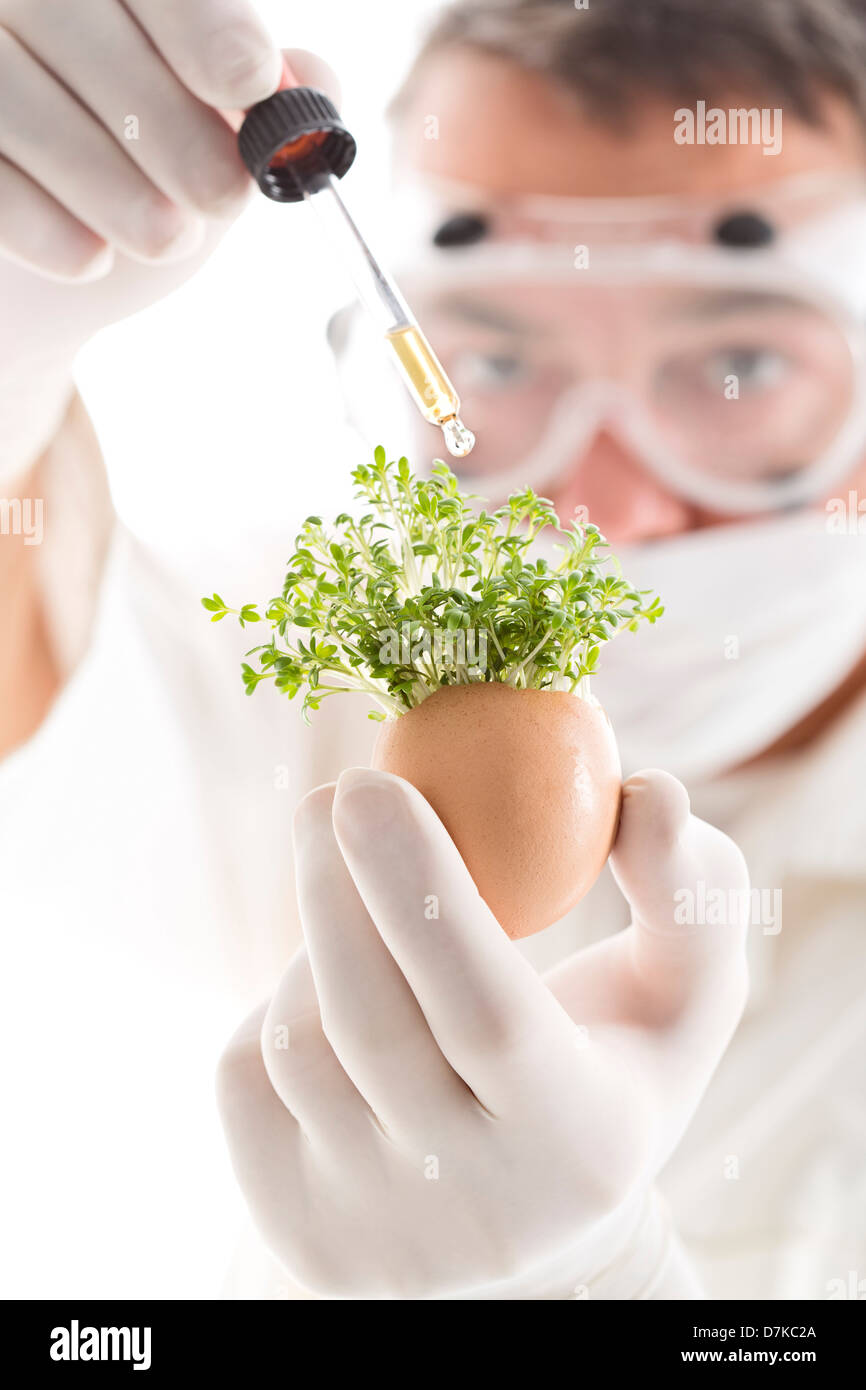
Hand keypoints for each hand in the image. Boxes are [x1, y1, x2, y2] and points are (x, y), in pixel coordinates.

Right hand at [0, 2, 337, 479]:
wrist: (57, 258)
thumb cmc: (147, 178)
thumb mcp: (217, 137)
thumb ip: (264, 98)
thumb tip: (314, 79)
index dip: (200, 19)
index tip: (250, 83)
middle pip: (71, 13)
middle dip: (164, 116)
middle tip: (222, 197)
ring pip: (16, 94)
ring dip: (109, 181)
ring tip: (167, 239)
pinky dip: (41, 224)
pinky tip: (89, 261)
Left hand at [217, 767, 748, 1298]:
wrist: (536, 1225)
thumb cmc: (615, 1066)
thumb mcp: (687, 986)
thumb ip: (690, 887)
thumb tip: (648, 791)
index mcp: (584, 1145)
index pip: (488, 1012)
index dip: (419, 888)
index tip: (371, 782)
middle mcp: (478, 1212)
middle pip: (372, 1024)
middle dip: (333, 884)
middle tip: (334, 795)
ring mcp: (381, 1241)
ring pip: (297, 1045)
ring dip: (313, 941)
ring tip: (354, 906)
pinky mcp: (303, 1240)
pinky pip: (243, 1079)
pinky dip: (277, 1004)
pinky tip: (326, 993)